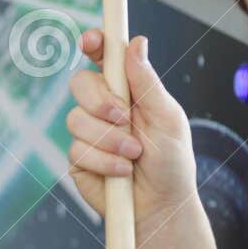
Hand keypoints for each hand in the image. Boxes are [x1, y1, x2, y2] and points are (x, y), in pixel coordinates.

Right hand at [66, 31, 197, 227]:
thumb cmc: (172, 162)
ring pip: (75, 118)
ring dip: (109, 138)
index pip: (104, 58)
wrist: (160, 206)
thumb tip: (136, 42)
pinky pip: (78, 148)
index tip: (91, 41)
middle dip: (101, 100)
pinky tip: (122, 171)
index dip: (94, 44)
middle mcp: (104, 108)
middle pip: (80, 83)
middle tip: (125, 118)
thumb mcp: (167, 118)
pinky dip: (105, 160)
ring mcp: (88, 133)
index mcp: (127, 91)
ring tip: (134, 154)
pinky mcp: (78, 158)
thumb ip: (147, 82)